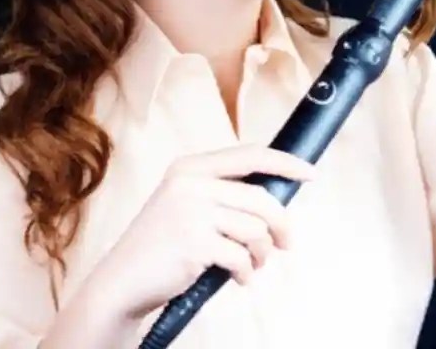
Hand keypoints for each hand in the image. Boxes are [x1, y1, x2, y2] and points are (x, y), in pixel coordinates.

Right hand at [82, 144, 315, 322]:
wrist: (123, 280)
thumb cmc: (162, 246)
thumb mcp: (185, 204)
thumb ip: (221, 194)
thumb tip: (276, 200)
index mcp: (189, 167)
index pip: (250, 155)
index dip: (286, 163)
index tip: (311, 174)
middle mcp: (189, 183)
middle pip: (261, 198)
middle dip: (282, 225)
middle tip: (286, 245)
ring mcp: (191, 211)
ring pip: (256, 230)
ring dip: (262, 254)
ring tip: (251, 265)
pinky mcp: (195, 242)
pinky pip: (243, 257)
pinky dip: (247, 273)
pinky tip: (239, 279)